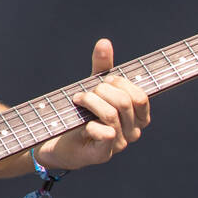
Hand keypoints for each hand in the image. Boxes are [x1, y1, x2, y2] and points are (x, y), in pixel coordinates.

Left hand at [35, 38, 149, 173]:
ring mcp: (119, 144)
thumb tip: (104, 43)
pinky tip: (80, 121)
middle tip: (86, 91)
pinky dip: (90, 123)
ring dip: (90, 101)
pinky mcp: (103, 154)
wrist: (57, 139)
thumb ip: (102, 66)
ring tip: (78, 100)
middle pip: (125, 102)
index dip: (121, 83)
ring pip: (111, 114)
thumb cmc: (81, 113)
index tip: (104, 80)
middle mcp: (133, 132)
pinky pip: (105, 133)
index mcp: (137, 116)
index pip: (141, 97)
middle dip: (102, 90)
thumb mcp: (94, 86)